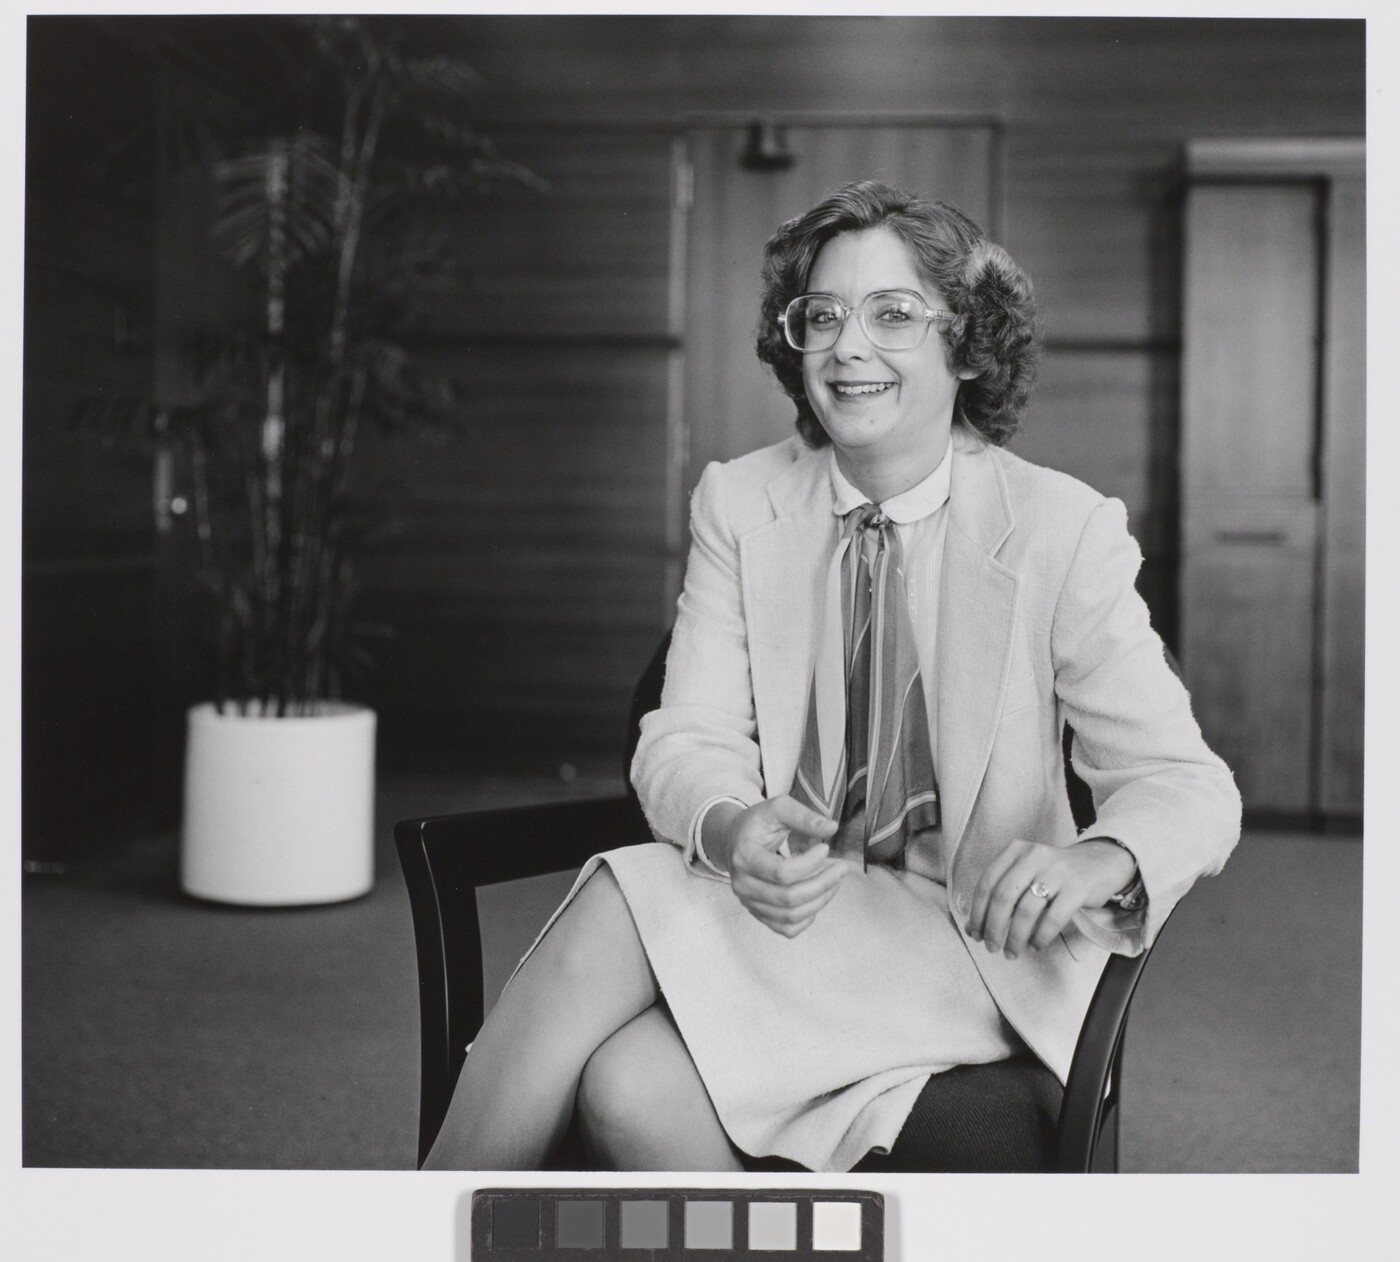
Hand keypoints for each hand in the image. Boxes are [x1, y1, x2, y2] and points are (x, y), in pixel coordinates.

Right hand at [715, 796, 843, 937]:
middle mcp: (743, 885)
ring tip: (835, 881)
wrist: (733, 841)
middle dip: (823, 884)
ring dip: (820, 900)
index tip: (825, 848)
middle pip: (788, 898)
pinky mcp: (759, 914)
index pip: (781, 873)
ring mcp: (749, 903)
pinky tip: (818, 897)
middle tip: (841, 868)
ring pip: (790, 916)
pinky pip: (787, 929)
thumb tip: (832, 828)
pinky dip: (808, 918)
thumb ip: (803, 816)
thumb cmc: (757, 824)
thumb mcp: (777, 808)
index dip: (810, 864)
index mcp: (744, 857)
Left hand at [965, 838, 1136, 959]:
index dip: (977, 912)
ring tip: (1012, 951)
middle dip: (993, 927)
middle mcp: (1034, 856)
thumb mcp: (1027, 871)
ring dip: (1015, 937)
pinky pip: (1053, 918)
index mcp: (1016, 850)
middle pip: (1003, 897)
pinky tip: (1035, 945)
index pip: (987, 883)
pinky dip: (1040, 936)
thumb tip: (974, 926)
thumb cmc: (1055, 873)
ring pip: (1026, 910)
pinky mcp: (1077, 888)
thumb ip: (1004, 891)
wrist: (1100, 862)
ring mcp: (1057, 871)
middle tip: (991, 947)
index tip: (975, 933)